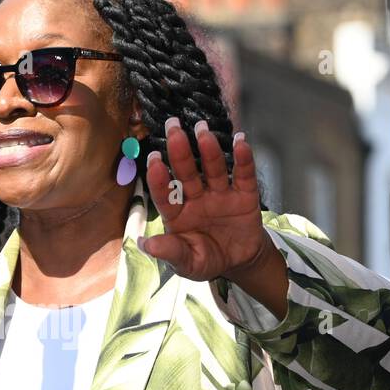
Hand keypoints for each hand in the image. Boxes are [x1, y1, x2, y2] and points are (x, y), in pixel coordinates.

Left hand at [141, 117, 270, 280]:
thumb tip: (144, 244)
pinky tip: (240, 142)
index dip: (159, 178)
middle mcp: (196, 198)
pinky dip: (243, 159)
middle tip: (172, 126)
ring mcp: (220, 194)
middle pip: (186, 172)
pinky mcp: (244, 195)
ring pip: (212, 168)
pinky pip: (243, 175)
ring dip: (208, 149)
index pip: (165, 194)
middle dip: (179, 150)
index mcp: (177, 214)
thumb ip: (170, 253)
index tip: (153, 160)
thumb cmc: (206, 260)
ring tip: (202, 130)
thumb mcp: (188, 264)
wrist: (239, 263)